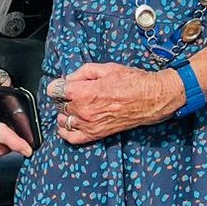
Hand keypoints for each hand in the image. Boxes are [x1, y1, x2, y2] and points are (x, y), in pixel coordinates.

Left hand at [54, 62, 180, 144]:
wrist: (151, 99)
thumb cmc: (132, 81)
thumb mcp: (107, 68)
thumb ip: (83, 72)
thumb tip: (68, 79)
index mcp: (84, 92)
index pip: (55, 90)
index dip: (57, 85)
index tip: (61, 84)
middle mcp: (83, 110)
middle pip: (59, 105)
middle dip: (64, 97)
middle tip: (74, 92)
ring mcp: (89, 124)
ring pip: (63, 120)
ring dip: (65, 113)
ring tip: (74, 106)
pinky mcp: (96, 134)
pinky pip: (72, 138)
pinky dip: (66, 132)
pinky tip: (68, 124)